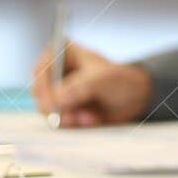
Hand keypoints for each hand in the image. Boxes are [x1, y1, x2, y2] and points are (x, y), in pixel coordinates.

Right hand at [30, 42, 153, 127]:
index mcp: (64, 53)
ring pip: (48, 110)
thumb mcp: (103, 79)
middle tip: (75, 115)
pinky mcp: (63, 110)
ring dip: (68, 117)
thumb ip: (79, 87)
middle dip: (58, 107)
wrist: (137, 98)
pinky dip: (74, 124)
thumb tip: (56, 100)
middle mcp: (56, 73)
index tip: (54, 101)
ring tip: (90, 117)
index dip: (44, 86)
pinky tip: (92, 120)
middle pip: (40, 93)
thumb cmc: (121, 80)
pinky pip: (58, 122)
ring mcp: (58, 93)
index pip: (42, 69)